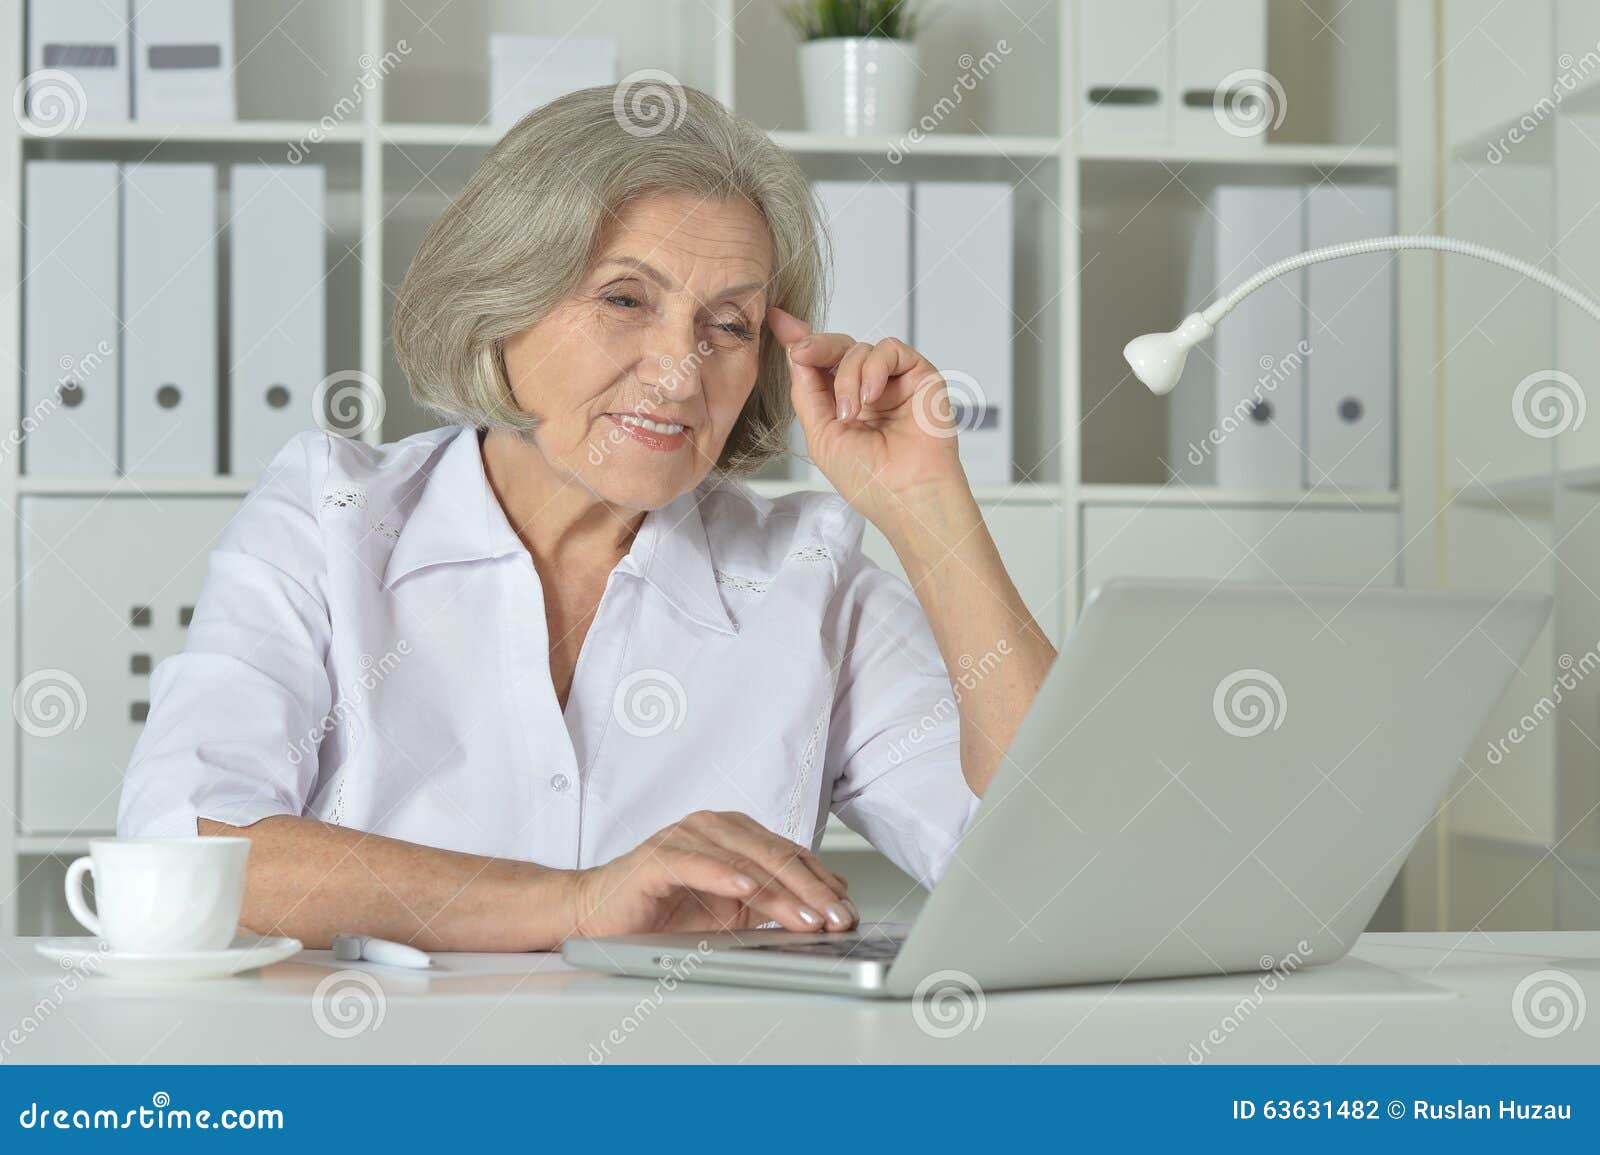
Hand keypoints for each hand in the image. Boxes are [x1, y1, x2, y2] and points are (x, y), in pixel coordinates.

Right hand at [566, 810, 857, 938]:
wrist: (599, 915)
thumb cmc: (663, 911)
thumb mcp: (732, 910)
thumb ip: (773, 899)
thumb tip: (828, 903)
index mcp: (736, 834)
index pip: (791, 855)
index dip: (822, 884)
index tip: (847, 913)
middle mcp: (714, 828)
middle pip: (774, 856)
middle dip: (811, 891)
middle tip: (836, 918)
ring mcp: (684, 838)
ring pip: (744, 861)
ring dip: (779, 892)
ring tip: (805, 916)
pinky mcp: (656, 857)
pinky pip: (695, 863)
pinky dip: (722, 876)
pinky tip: (744, 889)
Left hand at [768, 306, 971, 532]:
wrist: (905, 494)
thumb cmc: (868, 478)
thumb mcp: (820, 434)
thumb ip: (806, 391)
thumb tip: (793, 351)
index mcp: (841, 404)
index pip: (819, 364)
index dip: (799, 340)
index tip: (776, 320)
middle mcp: (866, 389)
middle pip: (837, 348)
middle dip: (816, 347)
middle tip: (803, 354)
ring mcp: (892, 381)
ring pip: (860, 349)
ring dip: (847, 377)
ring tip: (851, 412)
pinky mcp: (918, 375)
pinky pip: (890, 350)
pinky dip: (875, 368)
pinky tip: (872, 396)